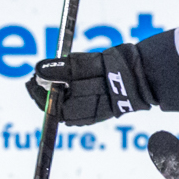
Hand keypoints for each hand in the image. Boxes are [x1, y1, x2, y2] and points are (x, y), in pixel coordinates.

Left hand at [28, 44, 154, 124]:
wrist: (147, 77)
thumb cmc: (120, 69)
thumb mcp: (88, 64)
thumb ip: (63, 68)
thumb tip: (38, 70)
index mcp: (80, 104)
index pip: (50, 103)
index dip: (38, 91)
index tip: (31, 77)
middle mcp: (86, 114)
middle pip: (56, 109)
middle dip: (44, 94)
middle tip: (36, 79)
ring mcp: (95, 115)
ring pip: (66, 112)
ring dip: (56, 98)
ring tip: (51, 82)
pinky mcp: (103, 112)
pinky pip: (79, 112)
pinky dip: (69, 102)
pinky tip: (69, 91)